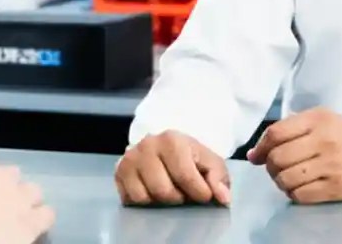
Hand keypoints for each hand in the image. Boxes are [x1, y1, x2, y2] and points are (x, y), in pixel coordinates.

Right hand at [114, 131, 231, 206]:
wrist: (166, 147)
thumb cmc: (190, 157)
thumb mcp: (210, 162)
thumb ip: (219, 179)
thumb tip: (223, 198)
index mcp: (171, 139)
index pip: (185, 176)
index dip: (199, 193)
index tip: (204, 195)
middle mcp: (147, 146)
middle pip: (163, 191)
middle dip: (179, 198)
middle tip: (184, 192)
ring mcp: (130, 159)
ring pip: (145, 197)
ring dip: (161, 201)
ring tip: (169, 189)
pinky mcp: (118, 172)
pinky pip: (131, 199)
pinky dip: (145, 201)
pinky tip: (153, 190)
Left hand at [246, 107, 341, 204]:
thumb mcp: (319, 120)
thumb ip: (286, 131)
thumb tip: (254, 156)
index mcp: (317, 120)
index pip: (275, 133)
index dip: (261, 147)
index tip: (258, 156)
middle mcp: (324, 141)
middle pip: (278, 158)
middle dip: (271, 167)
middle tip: (276, 168)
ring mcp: (331, 166)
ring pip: (286, 179)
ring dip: (281, 182)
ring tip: (289, 178)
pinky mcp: (337, 187)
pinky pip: (300, 195)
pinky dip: (294, 193)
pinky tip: (301, 187)